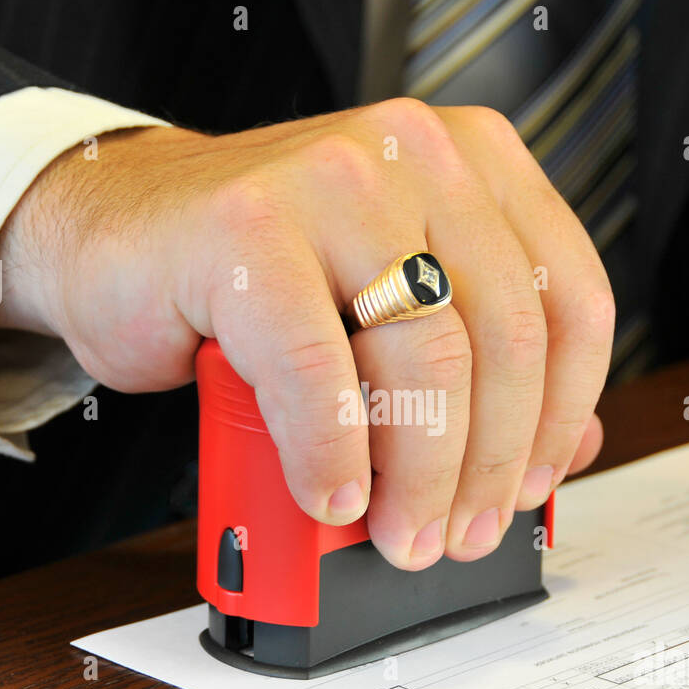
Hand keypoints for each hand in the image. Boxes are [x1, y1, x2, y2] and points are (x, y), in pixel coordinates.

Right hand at [0, 99, 612, 569]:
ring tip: (397, 531)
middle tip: (455, 534)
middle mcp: (415, 155)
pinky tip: (331, 493)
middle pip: (504, 338)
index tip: (529, 486)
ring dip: (418, 474)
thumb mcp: (385, 309)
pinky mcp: (245, 225)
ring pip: (425, 357)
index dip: (561, 413)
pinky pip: (318, 368)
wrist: (119, 235)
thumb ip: (477, 367)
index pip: (569, 298)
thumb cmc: (255, 276)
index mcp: (474, 165)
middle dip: (486, 465)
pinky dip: (331, 452)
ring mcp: (332, 179)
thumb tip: (564, 454)